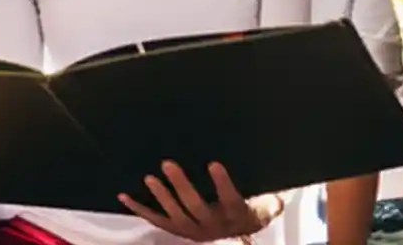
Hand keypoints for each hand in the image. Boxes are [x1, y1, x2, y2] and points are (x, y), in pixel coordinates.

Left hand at [118, 161, 279, 242]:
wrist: (235, 240)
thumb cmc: (248, 214)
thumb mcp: (264, 209)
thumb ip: (270, 203)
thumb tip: (278, 199)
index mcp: (233, 214)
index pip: (229, 198)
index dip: (222, 183)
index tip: (214, 164)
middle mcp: (211, 224)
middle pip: (195, 206)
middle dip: (181, 185)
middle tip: (168, 164)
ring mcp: (191, 228)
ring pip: (174, 214)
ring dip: (161, 196)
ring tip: (149, 178)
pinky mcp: (176, 229)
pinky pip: (155, 220)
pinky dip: (138, 209)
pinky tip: (123, 196)